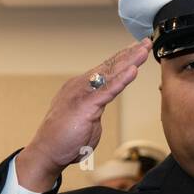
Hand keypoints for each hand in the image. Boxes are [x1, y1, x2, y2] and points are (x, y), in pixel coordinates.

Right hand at [14, 37, 152, 191]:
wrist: (47, 152)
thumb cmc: (64, 140)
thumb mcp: (87, 120)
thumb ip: (96, 109)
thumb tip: (101, 107)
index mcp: (82, 88)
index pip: (106, 70)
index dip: (123, 59)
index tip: (137, 50)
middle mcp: (81, 85)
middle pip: (110, 66)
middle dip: (130, 53)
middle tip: (146, 42)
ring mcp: (82, 93)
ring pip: (110, 73)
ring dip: (129, 60)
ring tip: (143, 50)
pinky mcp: (85, 105)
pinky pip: (107, 90)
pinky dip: (121, 80)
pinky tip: (133, 70)